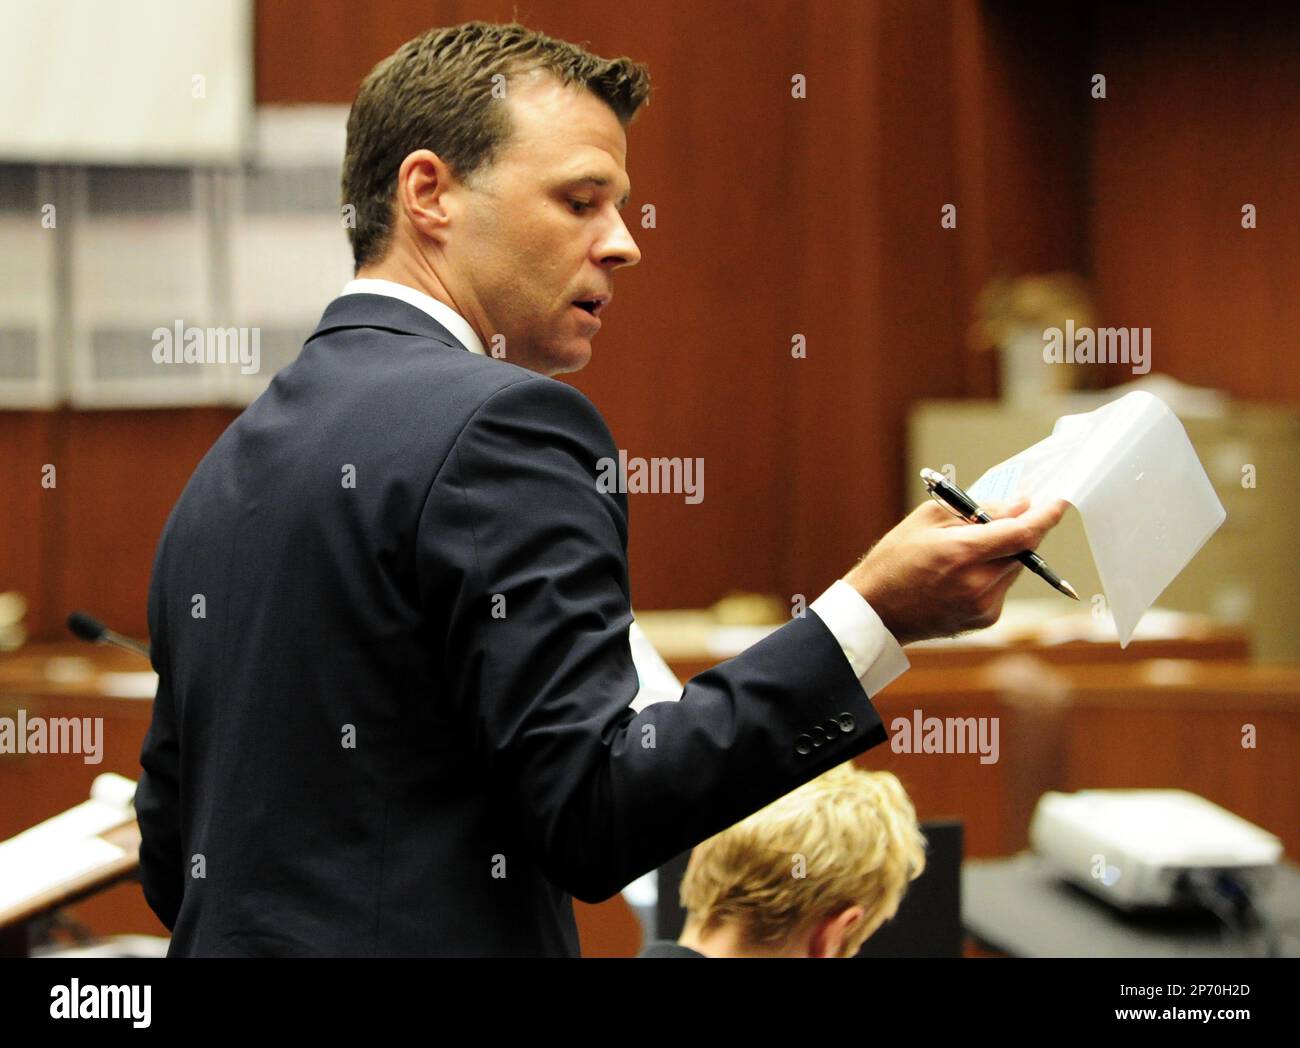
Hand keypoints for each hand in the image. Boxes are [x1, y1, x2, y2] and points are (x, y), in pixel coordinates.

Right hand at [843, 496, 1068, 645]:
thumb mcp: (927, 519)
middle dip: (1022, 528)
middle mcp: (978, 584)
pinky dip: (994, 571)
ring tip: (969, 548)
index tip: (1060, 500)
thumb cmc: (895, 560)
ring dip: (1006, 550)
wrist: (876, 611)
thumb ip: (977, 509)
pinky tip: (963, 573)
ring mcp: (984, 606)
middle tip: (1009, 513)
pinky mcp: (986, 619)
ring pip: (1016, 567)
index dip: (1047, 514)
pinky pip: (1003, 585)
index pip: (1023, 532)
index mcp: (962, 554)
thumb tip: (1020, 505)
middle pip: (1024, 549)